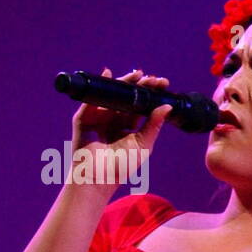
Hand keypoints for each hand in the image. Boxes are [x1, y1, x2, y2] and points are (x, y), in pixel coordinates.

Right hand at [69, 67, 172, 195]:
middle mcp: (114, 119)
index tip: (162, 84)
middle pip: (127, 97)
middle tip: (150, 77)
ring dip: (124, 82)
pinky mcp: (84, 118)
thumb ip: (153, 125)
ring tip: (137, 74)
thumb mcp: (143, 144)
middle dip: (139, 85)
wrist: (98, 177)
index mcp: (128, 126)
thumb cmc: (122, 166)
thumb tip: (167, 106)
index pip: (140, 105)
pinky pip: (92, 99)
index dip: (150, 94)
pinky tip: (107, 74)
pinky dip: (99, 86)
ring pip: (112, 95)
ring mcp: (98, 117)